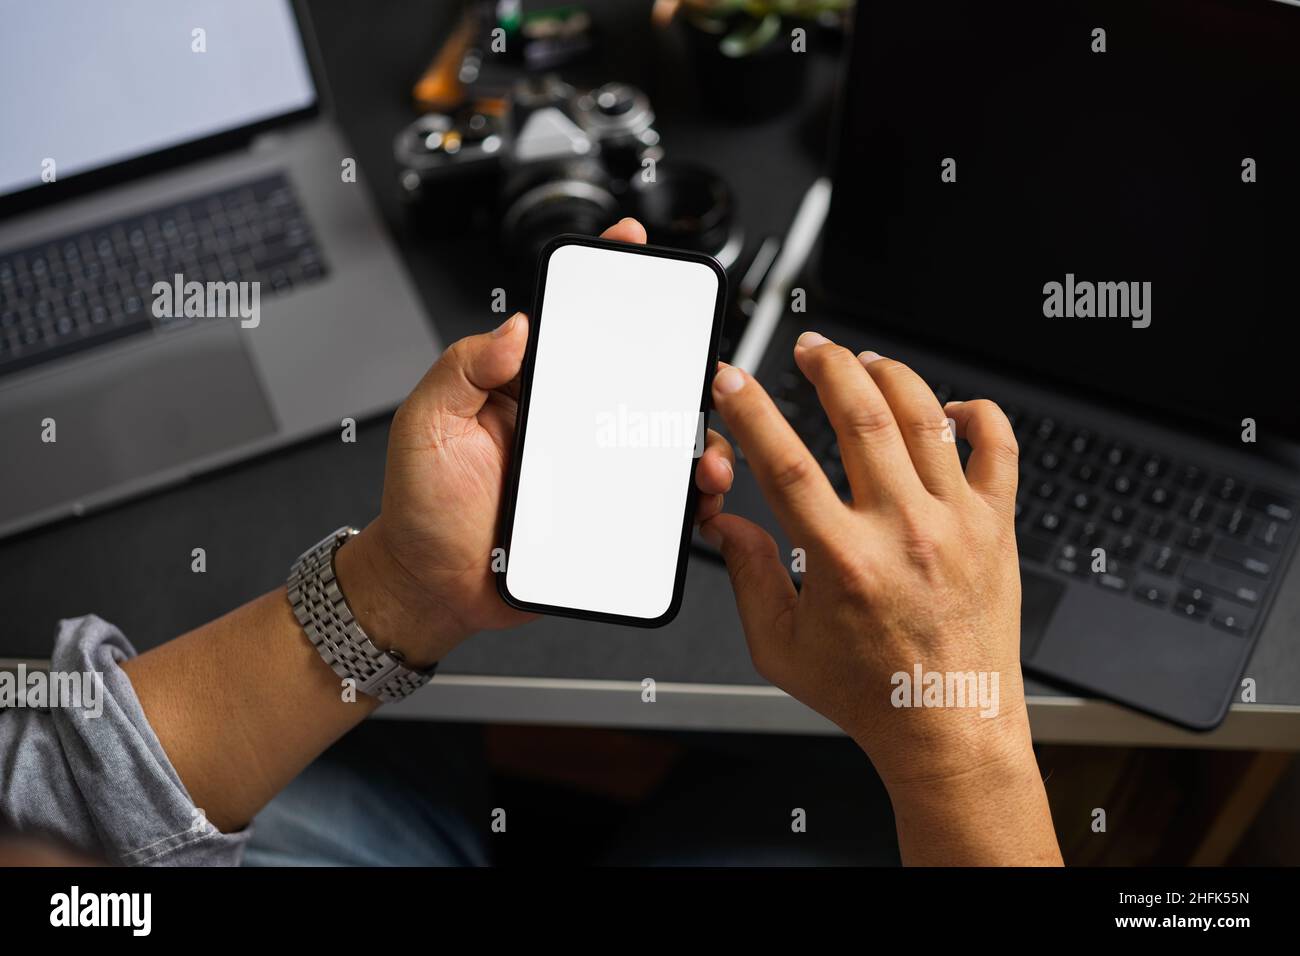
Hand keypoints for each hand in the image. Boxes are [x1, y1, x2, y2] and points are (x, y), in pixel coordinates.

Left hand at [337, 218, 736, 667]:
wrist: (430, 587)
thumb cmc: (421, 507)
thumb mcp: (425, 426)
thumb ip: (460, 370)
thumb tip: (512, 327)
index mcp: (525, 390)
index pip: (567, 325)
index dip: (601, 282)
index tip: (628, 244)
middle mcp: (565, 423)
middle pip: (635, 381)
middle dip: (679, 370)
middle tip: (701, 374)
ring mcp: (590, 470)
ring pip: (660, 443)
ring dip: (697, 443)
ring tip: (704, 459)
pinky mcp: (605, 517)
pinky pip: (657, 504)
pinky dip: (687, 501)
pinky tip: (698, 502)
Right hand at [703, 332, 1057, 862]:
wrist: (951, 728)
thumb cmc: (873, 694)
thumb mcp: (781, 647)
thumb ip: (747, 576)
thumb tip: (726, 524)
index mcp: (844, 560)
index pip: (785, 463)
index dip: (751, 413)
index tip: (733, 383)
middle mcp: (904, 532)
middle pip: (862, 416)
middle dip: (827, 366)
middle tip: (809, 349)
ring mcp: (957, 524)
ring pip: (926, 417)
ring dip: (889, 375)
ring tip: (863, 361)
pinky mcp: (997, 528)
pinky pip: (999, 448)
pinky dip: (978, 414)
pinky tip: (950, 406)